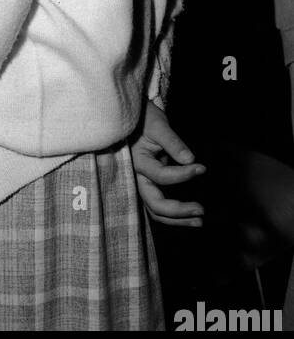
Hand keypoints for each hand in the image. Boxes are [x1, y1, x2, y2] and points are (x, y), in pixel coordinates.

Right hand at [132, 100, 205, 226]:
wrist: (137, 118)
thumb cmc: (147, 119)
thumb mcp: (158, 125)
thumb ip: (173, 142)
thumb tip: (190, 160)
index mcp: (138, 162)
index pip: (161, 176)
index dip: (183, 175)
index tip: (202, 168)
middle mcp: (139, 177)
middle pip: (155, 203)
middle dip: (178, 211)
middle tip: (201, 210)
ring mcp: (143, 184)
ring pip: (156, 210)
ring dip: (177, 219)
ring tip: (199, 221)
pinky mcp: (150, 185)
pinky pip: (159, 206)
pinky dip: (174, 215)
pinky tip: (190, 217)